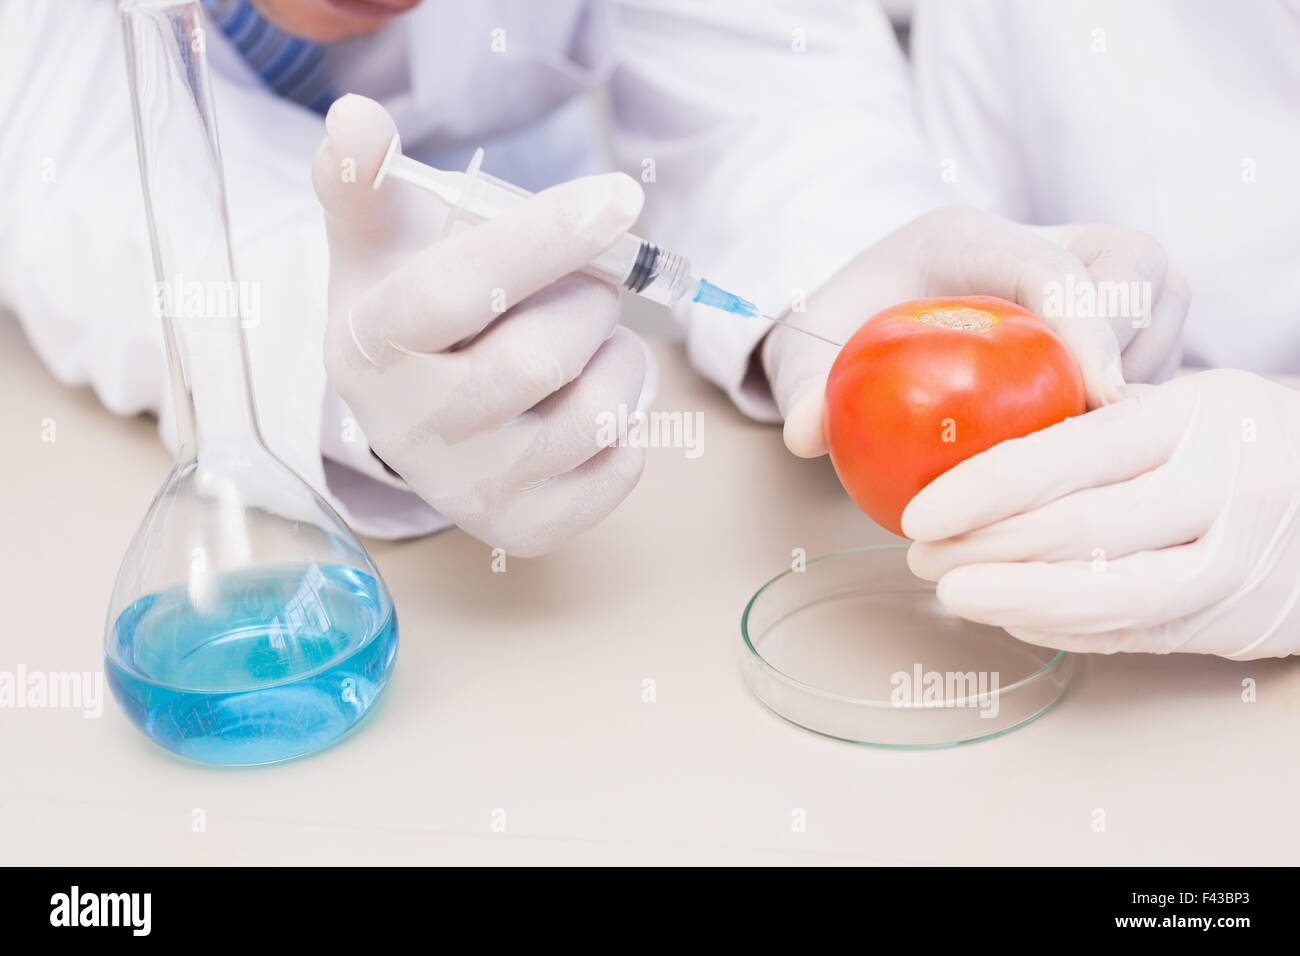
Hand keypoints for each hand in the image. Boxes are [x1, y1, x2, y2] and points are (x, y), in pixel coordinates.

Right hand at [313, 96, 647, 555]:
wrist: (411, 410)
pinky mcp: (519, 528)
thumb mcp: (376, 245)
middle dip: (590, 303)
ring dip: (621, 361)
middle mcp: (408, 428)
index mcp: (369, 345)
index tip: (619, 196)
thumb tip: (356, 118)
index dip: (543, 239)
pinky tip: (590, 401)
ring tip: (594, 342)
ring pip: (594, 417)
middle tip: (592, 286)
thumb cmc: (409, 310)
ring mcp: (464, 488)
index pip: (459, 292)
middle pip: (539, 360)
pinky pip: (618, 472)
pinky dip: (629, 428)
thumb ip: (365, 182)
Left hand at [764, 206, 1189, 455]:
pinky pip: (1163, 330)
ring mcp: (1084, 262)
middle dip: (1130, 342)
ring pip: (1164, 293)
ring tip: (1097, 439)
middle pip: (1133, 261)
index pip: (1046, 264)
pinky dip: (1146, 381)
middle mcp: (1039, 235)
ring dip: (1147, 366)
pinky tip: (1102, 439)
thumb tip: (807, 434)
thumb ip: (804, 387)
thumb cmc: (845, 328)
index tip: (1096, 397)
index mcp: (965, 236)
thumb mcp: (810, 352)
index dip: (1083, 323)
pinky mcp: (1111, 298)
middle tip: (1093, 429)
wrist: (873, 306)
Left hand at [904, 369, 1299, 658]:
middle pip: (1077, 531)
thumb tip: (980, 439)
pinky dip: (1062, 627)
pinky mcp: (1238, 617)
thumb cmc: (1246, 440)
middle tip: (921, 554)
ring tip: (952, 591)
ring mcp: (1238, 560)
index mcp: (1197, 414)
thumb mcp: (1190, 401)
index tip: (919, 511)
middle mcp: (1225, 485)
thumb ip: (1102, 420)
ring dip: (1012, 600)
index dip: (981, 490)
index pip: (1067, 457)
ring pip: (1106, 595)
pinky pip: (1133, 631)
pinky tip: (1012, 614)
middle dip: (982, 549)